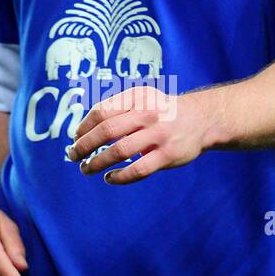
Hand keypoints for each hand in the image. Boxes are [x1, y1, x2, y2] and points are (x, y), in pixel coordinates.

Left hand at [65, 84, 215, 185]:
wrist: (201, 119)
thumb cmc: (161, 111)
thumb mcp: (141, 99)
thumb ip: (116, 109)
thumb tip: (81, 132)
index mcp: (137, 97)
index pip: (101, 111)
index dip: (84, 127)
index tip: (75, 138)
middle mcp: (147, 113)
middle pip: (106, 131)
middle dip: (84, 146)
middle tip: (73, 156)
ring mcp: (158, 135)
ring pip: (119, 151)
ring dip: (96, 163)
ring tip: (86, 169)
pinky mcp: (167, 155)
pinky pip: (137, 169)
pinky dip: (119, 177)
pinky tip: (109, 178)